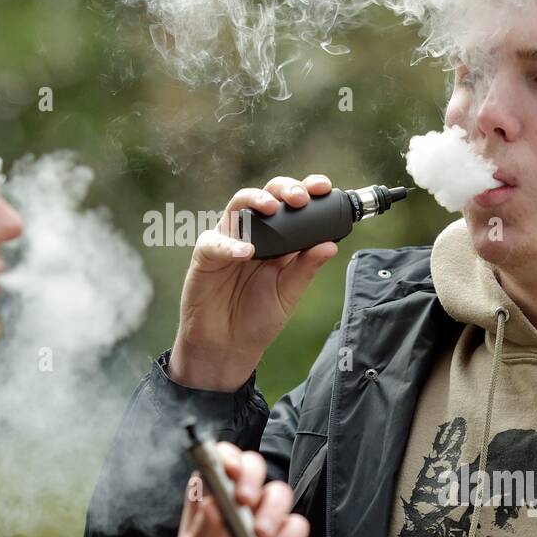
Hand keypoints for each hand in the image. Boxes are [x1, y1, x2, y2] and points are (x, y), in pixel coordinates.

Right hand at [168, 174, 337, 390]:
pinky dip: (230, 243)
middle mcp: (252, 234)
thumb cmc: (257, 319)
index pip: (292, 205)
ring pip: (237, 206)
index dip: (307, 190)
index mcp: (278, 240)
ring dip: (255, 200)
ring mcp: (227, 241)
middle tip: (300, 198)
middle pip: (266, 195)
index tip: (323, 189)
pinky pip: (215, 242)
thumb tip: (331, 244)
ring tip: (272, 208)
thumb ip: (306, 268)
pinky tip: (246, 251)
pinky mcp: (205, 256)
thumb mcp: (289, 294)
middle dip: (284, 188)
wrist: (228, 347)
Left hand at [171, 443, 309, 536]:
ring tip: (260, 535)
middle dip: (252, 478)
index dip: (228, 457)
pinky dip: (288, 536)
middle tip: (245, 500)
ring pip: (281, 493)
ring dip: (273, 510)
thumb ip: (203, 530)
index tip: (229, 469)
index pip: (223, 458)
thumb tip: (210, 504)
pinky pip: (297, 525)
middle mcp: (240, 497)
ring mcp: (265, 515)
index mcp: (213, 491)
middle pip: (255, 467)